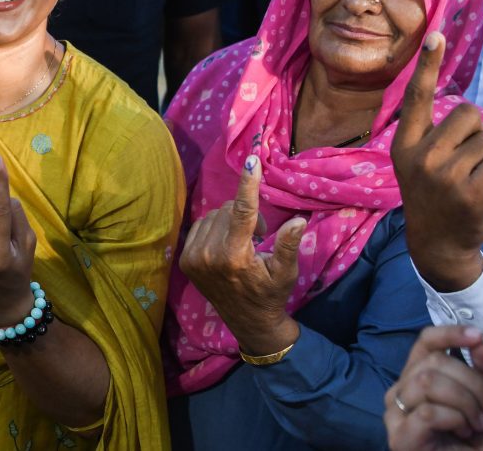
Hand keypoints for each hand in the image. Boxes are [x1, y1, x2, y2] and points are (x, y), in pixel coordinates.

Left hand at [178, 155, 304, 355]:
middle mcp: (209, 255)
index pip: (241, 211)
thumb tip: (298, 221)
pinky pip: (200, 224)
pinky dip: (215, 227)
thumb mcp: (286, 272)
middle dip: (245, 215)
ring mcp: (193, 257)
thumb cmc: (271, 295)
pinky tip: (225, 245)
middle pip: (227, 210)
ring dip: (229, 220)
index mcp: (235, 256)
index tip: (251, 161)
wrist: (247, 322)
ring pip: (213, 215)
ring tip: (243, 243)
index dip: (248, 184)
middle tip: (259, 236)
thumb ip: (287, 245)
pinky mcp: (185, 259)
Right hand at [385, 325, 482, 450]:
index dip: (449, 333)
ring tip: (477, 424)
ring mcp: (395, 412)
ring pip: (427, 382)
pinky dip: (455, 420)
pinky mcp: (399, 436)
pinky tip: (463, 433)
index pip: (426, 341)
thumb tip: (482, 343)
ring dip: (466, 403)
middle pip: (433, 361)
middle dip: (474, 383)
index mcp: (420, 375)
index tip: (478, 336)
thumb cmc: (482, 442)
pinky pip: (427, 412)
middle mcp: (401, 389)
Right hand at [391, 32, 482, 291]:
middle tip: (462, 156)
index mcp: (404, 144)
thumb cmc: (430, 193)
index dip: (427, 64)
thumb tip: (468, 112)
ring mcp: (445, 174)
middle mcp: (421, 155)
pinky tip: (480, 190)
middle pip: (467, 113)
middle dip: (474, 130)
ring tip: (469, 177)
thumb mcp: (415, 162)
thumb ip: (431, 134)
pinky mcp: (471, 190)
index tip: (436, 34)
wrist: (437, 243)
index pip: (416, 97)